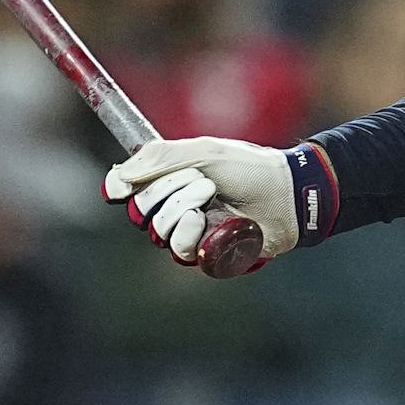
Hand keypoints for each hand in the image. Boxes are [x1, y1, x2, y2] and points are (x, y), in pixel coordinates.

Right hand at [103, 137, 293, 267]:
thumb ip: (159, 158)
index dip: (119, 187)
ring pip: (156, 229)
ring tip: (212, 195)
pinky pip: (178, 248)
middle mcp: (175, 206)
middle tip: (201, 179)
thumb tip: (118, 178)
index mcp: (171, 179)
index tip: (119, 186)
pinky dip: (189, 231)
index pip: (128, 188)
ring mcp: (189, 232)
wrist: (286, 193)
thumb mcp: (203, 151)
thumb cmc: (250, 168)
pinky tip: (206, 220)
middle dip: (166, 189)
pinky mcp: (204, 253)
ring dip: (182, 206)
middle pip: (138, 208)